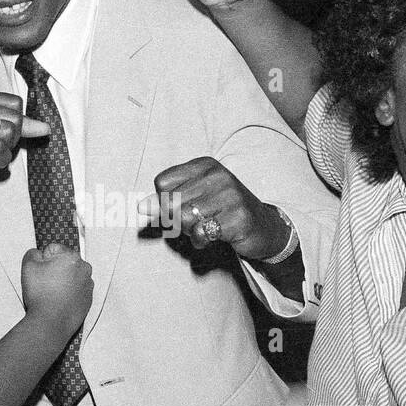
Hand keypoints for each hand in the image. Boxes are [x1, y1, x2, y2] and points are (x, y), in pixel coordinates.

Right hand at [21, 243, 92, 337]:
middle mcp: (84, 269)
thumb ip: (33, 253)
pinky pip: (76, 291)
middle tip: (45, 284)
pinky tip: (59, 301)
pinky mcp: (88, 299)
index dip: (43, 260)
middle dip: (55, 270)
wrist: (50, 322)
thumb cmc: (41, 295)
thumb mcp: (28, 266)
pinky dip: (69, 293)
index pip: (53, 250)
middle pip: (64, 263)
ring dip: (62, 281)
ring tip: (51, 294)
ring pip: (71, 277)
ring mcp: (88, 285)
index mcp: (72, 257)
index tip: (40, 273)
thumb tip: (39, 254)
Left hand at [137, 157, 290, 258]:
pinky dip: (201, 240)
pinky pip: (201, 232)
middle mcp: (218, 175)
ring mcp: (230, 195)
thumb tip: (141, 207)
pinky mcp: (238, 218)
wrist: (263, 227)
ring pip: (183, 218)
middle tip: (194, 221)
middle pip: (170, 202)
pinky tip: (214, 237)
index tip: (184, 206)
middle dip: (176, 219)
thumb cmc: (222, 211)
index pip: (162, 183)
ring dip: (188, 231)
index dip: (166, 202)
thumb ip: (166, 201)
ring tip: (204, 228)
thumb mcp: (194, 199)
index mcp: (205, 165)